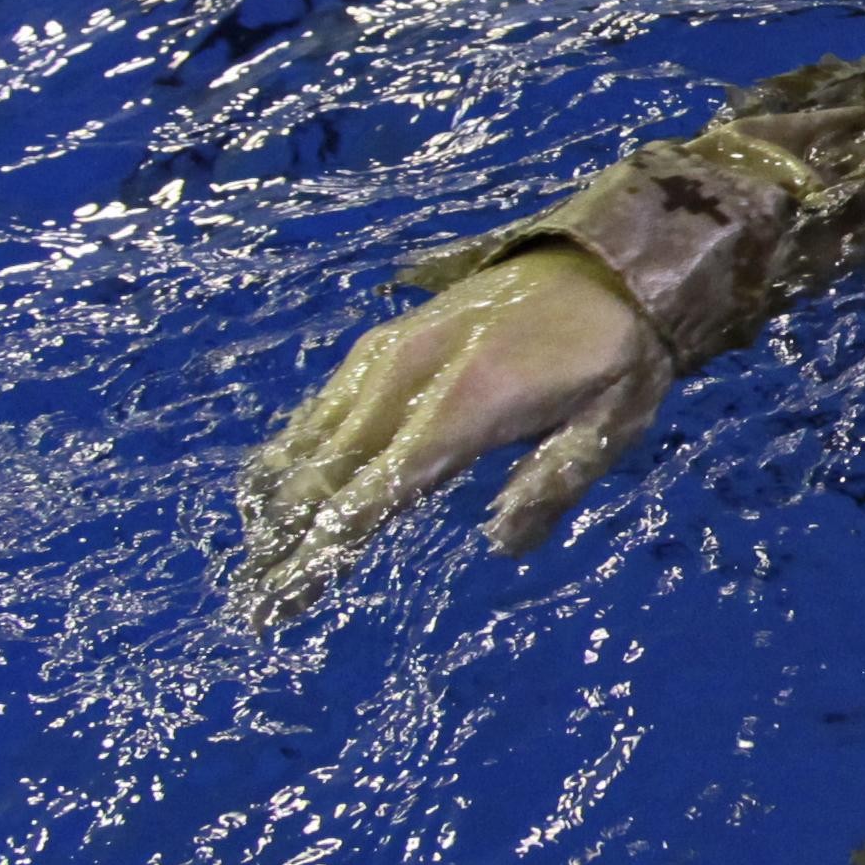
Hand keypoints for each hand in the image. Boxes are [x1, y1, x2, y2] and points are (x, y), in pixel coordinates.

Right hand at [239, 250, 669, 608]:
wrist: (606, 260)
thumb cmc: (616, 354)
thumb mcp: (612, 424)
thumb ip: (553, 484)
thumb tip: (500, 546)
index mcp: (465, 406)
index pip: (372, 496)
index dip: (320, 555)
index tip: (274, 605)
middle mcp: (408, 377)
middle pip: (325, 473)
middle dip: (282, 540)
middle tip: (248, 598)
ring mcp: (389, 352)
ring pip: (311, 436)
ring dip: (276, 498)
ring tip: (249, 554)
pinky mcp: (386, 339)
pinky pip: (324, 402)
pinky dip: (292, 447)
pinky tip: (273, 482)